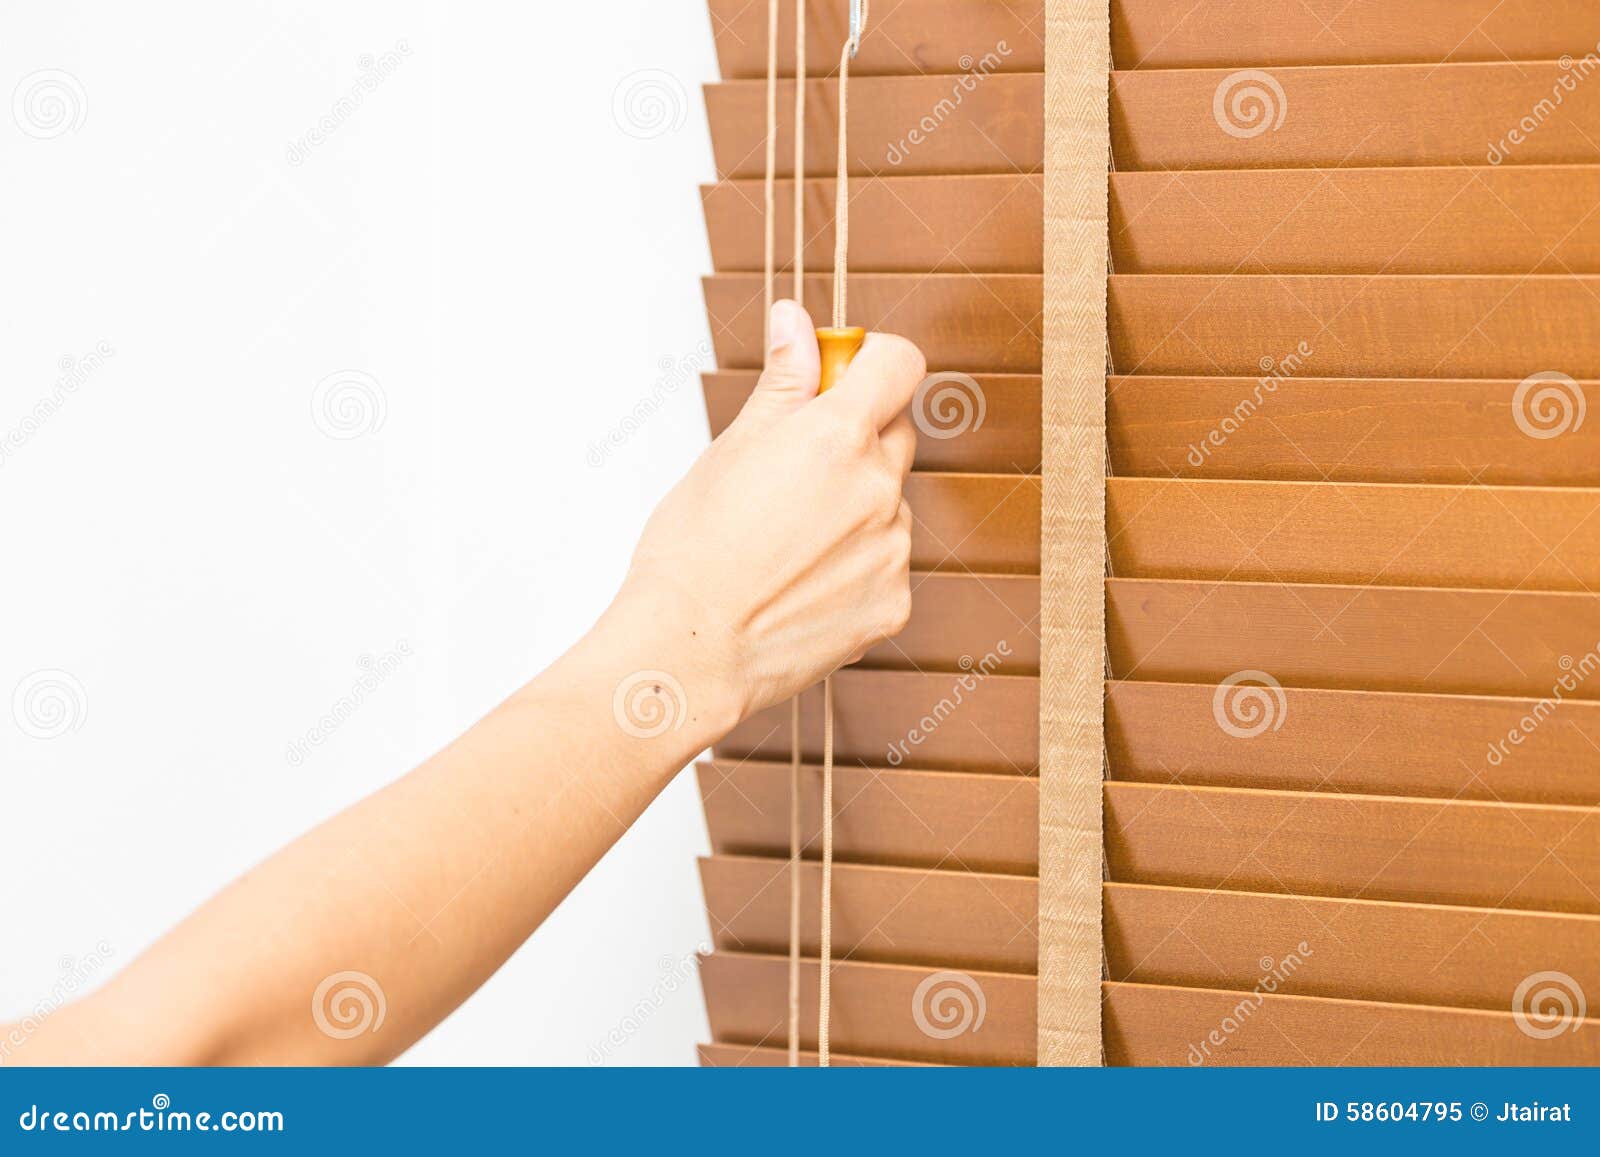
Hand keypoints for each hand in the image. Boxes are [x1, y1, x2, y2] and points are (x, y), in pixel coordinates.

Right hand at [618, 299, 923, 723]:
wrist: (690, 649)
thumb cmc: (692, 550)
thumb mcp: (731, 448)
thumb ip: (783, 381)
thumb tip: (796, 320)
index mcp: (837, 436)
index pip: (899, 365)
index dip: (873, 361)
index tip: (845, 374)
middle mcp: (878, 488)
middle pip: (895, 436)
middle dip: (856, 440)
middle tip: (793, 471)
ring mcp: (892, 550)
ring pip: (887, 505)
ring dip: (854, 508)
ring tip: (786, 542)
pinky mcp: (894, 603)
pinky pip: (885, 565)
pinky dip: (855, 567)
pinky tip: (801, 583)